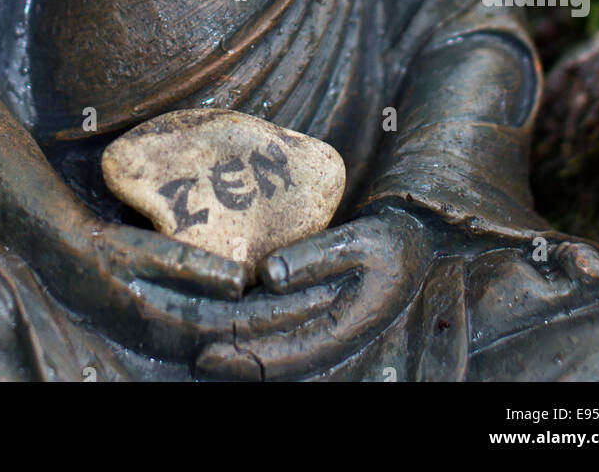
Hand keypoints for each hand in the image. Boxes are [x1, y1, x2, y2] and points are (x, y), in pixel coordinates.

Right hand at [47, 217, 350, 366]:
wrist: (60, 257)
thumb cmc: (98, 250)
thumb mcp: (140, 254)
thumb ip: (188, 268)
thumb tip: (242, 283)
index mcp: (171, 322)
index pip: (243, 325)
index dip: (285, 310)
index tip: (322, 293)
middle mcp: (177, 339)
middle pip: (248, 337)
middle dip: (291, 319)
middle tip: (336, 295)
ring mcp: (175, 337)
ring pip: (240, 338)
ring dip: (277, 323)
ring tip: (317, 301)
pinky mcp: (173, 326)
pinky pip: (224, 332)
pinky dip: (253, 323)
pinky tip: (274, 308)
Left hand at [195, 207, 435, 379]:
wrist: (415, 242)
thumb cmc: (388, 241)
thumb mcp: (360, 243)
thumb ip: (316, 258)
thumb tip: (268, 274)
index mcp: (343, 328)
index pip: (283, 353)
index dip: (242, 358)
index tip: (204, 354)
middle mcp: (329, 338)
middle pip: (269, 356)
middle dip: (227, 356)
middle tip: (183, 351)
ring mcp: (322, 329)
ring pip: (270, 348)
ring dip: (234, 348)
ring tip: (191, 341)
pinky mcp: (316, 315)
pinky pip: (278, 331)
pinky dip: (249, 333)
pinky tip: (221, 322)